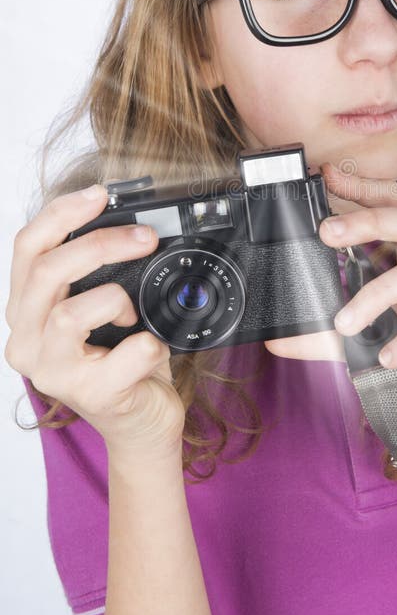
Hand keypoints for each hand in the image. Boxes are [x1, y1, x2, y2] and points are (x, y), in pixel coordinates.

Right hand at [4, 184, 184, 458]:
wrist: (141, 420)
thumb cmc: (122, 356)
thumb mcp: (101, 306)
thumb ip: (97, 270)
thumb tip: (129, 220)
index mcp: (27, 309)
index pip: (27, 247)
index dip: (62, 213)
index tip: (100, 194)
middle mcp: (28, 341)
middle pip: (48, 272)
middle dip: (100, 244)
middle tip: (145, 237)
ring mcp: (54, 373)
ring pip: (71, 314)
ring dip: (116, 299)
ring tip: (134, 310)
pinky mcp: (93, 396)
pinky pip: (127, 354)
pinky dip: (149, 342)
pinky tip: (152, 346)